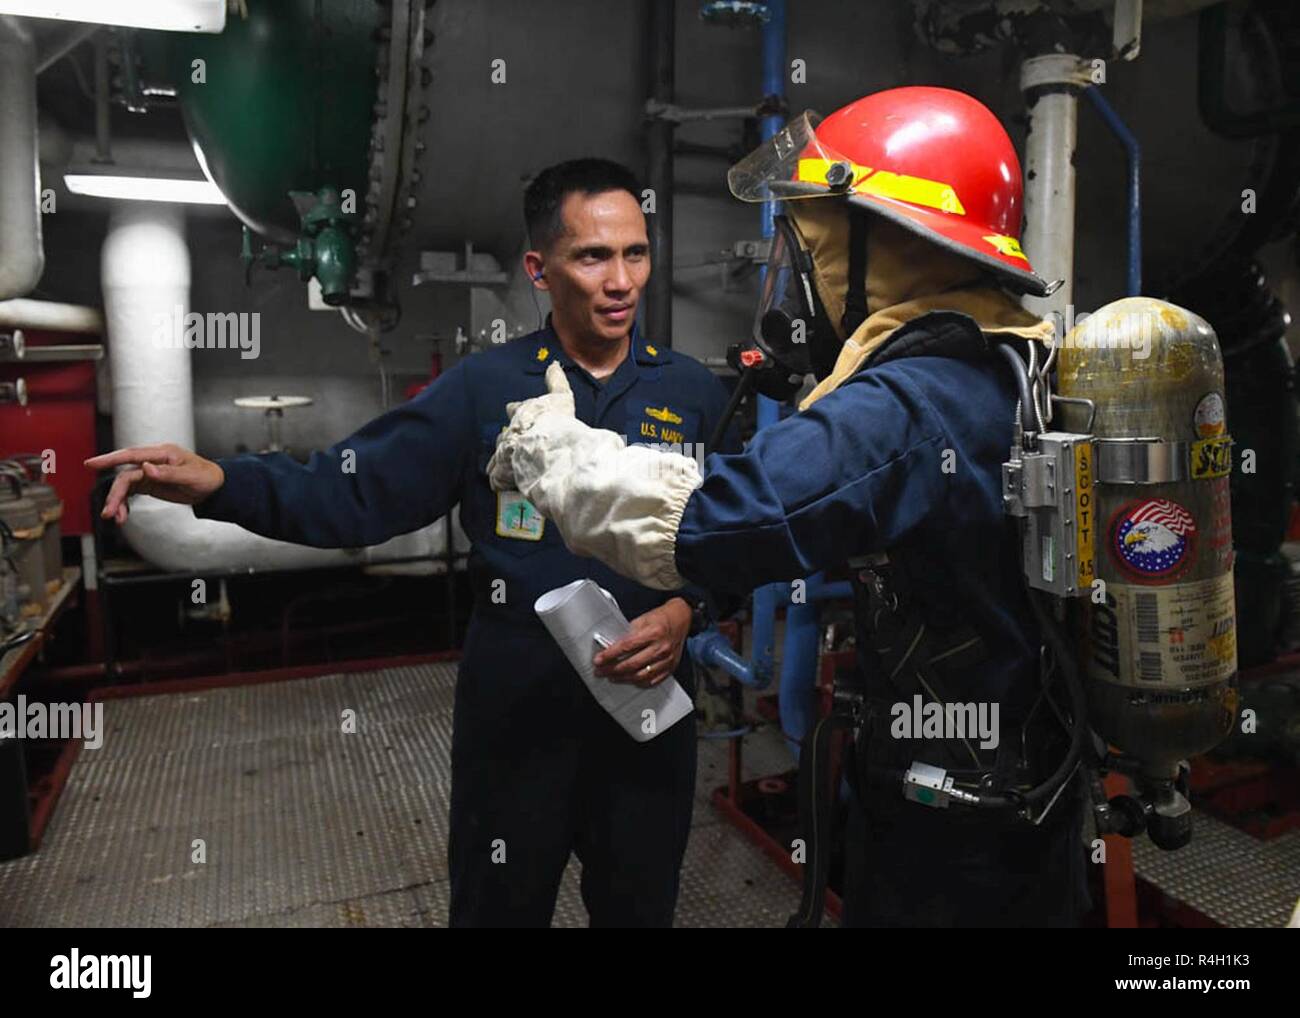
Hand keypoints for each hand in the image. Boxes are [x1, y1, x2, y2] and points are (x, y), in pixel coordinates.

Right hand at [84, 443, 224, 524]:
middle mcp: (151, 462)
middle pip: (125, 475)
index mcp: (162, 454)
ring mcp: (148, 473)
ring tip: (116, 518)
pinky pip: (131, 493)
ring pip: (125, 486)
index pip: (132, 455)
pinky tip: (123, 516)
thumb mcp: (191, 476)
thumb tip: (147, 468)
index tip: (90, 464)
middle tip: (108, 512)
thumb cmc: (206, 477)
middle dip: (115, 494)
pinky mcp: (149, 484)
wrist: (214, 487)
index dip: (110, 459)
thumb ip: (169, 473)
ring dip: (118, 501)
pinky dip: (125, 504)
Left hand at [488, 361, 575, 491]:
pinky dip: (499, 481)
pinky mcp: (503, 472)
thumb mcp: (561, 398)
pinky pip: (498, 477)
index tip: (512, 408)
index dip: (515, 409)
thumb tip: (554, 365)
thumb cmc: (554, 421)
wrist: (547, 444)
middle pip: (504, 432)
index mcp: (522, 413)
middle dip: (505, 435)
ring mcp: (505, 452)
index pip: (515, 408)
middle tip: (507, 439)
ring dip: (500, 460)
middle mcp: (509, 431)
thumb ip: (557, 382)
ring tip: (502, 466)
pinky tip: (500, 485)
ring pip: (498, 455)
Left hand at [594, 597, 691, 688]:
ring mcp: (667, 660)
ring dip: (623, 679)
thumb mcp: (642, 619)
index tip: (598, 660)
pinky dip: (638, 683)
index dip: (609, 655)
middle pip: (632, 664)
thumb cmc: (661, 618)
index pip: (626, 646)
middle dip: (612, 669)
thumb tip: (611, 647)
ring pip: (641, 676)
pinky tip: (629, 680)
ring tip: (612, 677)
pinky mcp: (671, 668)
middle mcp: (661, 647)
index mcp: (653, 632)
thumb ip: (628, 633)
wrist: (681, 619)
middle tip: (600, 671)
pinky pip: (653, 681)